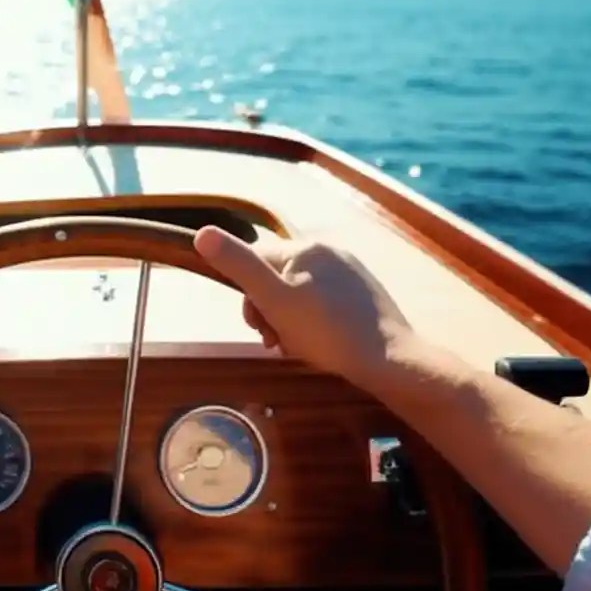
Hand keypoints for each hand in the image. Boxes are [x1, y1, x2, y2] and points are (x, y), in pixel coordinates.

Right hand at [193, 226, 415, 387]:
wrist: (388, 358)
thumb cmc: (325, 331)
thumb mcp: (273, 299)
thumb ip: (238, 265)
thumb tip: (201, 232)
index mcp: (304, 248)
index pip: (255, 260)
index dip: (248, 295)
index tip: (256, 326)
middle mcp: (328, 250)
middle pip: (277, 277)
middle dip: (269, 310)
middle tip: (276, 342)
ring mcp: (350, 270)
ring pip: (300, 292)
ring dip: (289, 319)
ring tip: (299, 347)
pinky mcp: (365, 292)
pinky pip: (325, 300)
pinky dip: (314, 321)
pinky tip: (321, 344)